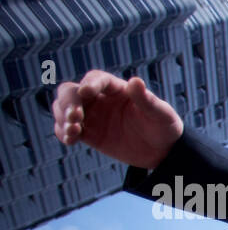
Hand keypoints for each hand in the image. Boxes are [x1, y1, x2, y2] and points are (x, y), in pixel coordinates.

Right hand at [52, 69, 183, 170]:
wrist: (161, 150)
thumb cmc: (163, 126)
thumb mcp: (160, 114)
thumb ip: (147, 100)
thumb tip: (135, 81)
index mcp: (116, 88)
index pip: (96, 79)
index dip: (90, 84)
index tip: (86, 92)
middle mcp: (99, 99)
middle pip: (71, 91)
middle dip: (68, 102)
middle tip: (75, 117)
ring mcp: (91, 116)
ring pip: (63, 109)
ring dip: (62, 118)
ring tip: (73, 131)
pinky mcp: (88, 133)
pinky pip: (66, 130)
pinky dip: (62, 133)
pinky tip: (69, 140)